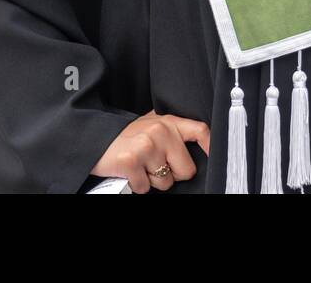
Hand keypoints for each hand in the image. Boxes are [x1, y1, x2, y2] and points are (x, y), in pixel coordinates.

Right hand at [91, 110, 209, 192]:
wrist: (95, 139)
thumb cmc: (127, 137)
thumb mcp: (151, 126)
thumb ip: (172, 133)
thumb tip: (199, 145)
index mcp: (168, 121)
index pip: (199, 130)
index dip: (211, 146)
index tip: (215, 159)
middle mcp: (159, 131)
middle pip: (186, 169)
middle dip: (172, 174)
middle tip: (155, 165)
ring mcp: (145, 146)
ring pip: (166, 183)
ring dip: (153, 181)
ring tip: (140, 166)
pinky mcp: (131, 162)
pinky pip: (145, 188)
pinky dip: (137, 186)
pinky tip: (129, 173)